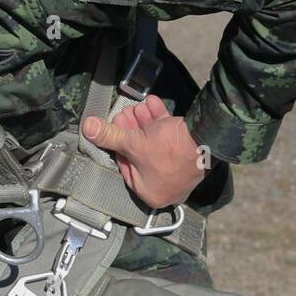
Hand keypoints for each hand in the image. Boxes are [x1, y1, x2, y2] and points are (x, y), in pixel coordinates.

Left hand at [83, 94, 204, 208]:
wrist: (207, 138)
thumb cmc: (168, 149)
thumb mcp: (132, 142)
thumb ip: (108, 136)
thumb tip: (87, 128)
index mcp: (149, 192)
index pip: (125, 166)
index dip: (118, 143)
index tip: (114, 126)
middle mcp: (166, 186)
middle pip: (141, 154)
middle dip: (132, 129)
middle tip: (126, 113)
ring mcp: (180, 172)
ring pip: (156, 144)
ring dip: (146, 122)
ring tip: (140, 105)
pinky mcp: (191, 156)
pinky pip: (172, 140)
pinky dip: (162, 122)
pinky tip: (154, 103)